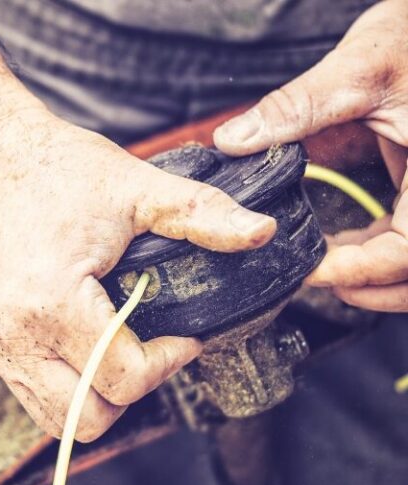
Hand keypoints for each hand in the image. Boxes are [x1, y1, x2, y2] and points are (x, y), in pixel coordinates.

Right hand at [0, 110, 275, 440]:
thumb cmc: (55, 169)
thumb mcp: (135, 186)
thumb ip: (201, 214)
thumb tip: (262, 232)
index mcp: (52, 303)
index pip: (123, 379)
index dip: (169, 362)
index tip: (184, 335)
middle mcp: (13, 336)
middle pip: (87, 418)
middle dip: (131, 390)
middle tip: (149, 346)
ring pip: (55, 418)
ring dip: (95, 394)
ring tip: (115, 346)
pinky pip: (31, 391)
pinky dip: (66, 381)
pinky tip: (82, 339)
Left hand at [214, 0, 407, 311]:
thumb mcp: (360, 67)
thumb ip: (296, 107)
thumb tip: (234, 140)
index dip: (367, 269)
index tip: (317, 271)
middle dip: (376, 288)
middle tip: (319, 283)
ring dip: (377, 276)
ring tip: (325, 271)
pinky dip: (379, 249)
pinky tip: (342, 245)